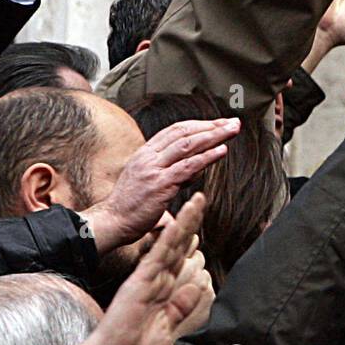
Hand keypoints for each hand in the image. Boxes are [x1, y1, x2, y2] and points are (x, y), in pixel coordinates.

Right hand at [49, 193, 207, 344]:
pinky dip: (172, 235)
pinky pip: (160, 253)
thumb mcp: (168, 331)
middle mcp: (156, 279)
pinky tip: (182, 220)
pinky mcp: (141, 280)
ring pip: (171, 243)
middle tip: (202, 200)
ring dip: (186, 221)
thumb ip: (182, 309)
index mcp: (163, 291)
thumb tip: (199, 286)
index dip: (191, 243)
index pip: (181, 261)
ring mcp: (149, 277)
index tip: (201, 226)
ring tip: (199, 199)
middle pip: (178, 246)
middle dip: (191, 223)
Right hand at [81, 117, 238, 252]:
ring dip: (214, 136)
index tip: (218, 123)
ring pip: (188, 146)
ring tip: (232, 130)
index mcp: (144, 154)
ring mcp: (154, 170)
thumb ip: (171, 173)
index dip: (198, 125)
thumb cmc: (130, 206)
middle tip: (232, 123)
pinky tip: (222, 151)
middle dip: (211, 126)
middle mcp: (148, 157)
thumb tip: (195, 169)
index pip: (175, 131)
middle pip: (184, 133)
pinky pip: (188, 167)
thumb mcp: (148, 181)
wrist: (111, 222)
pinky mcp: (160, 185)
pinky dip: (207, 157)